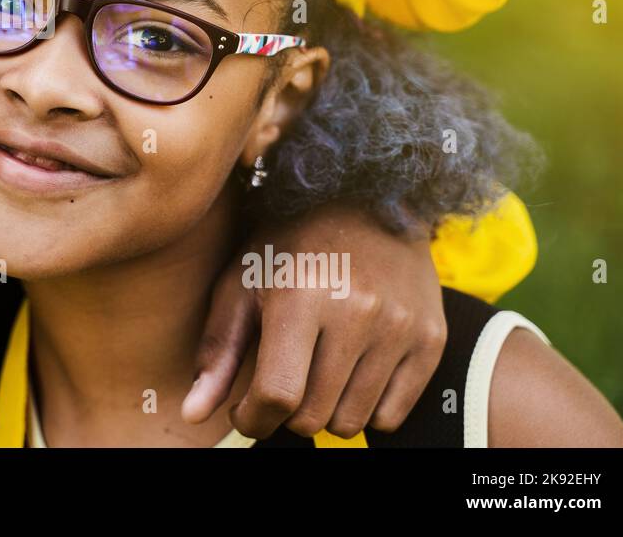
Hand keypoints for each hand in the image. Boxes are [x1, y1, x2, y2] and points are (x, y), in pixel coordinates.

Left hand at [182, 205, 446, 438]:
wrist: (365, 200)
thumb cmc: (288, 244)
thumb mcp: (241, 284)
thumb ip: (217, 352)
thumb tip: (192, 414)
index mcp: (300, 299)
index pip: (277, 396)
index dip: (252, 418)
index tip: (245, 410)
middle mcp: (356, 314)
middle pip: (313, 417)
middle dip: (286, 413)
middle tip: (282, 381)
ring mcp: (399, 328)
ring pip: (351, 422)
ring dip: (325, 411)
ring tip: (315, 371)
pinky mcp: (430, 339)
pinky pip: (391, 416)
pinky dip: (365, 408)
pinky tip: (350, 372)